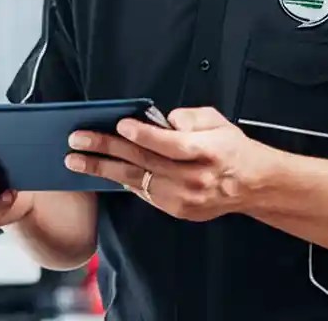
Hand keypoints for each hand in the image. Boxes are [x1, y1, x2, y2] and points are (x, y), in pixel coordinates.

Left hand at [63, 107, 272, 221]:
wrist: (253, 185)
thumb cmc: (231, 148)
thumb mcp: (216, 121)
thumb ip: (187, 117)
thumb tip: (159, 121)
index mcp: (206, 151)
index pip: (169, 144)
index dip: (143, 135)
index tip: (120, 125)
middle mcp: (193, 177)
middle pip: (143, 162)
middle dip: (106, 149)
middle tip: (77, 140)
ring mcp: (184, 198)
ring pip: (135, 180)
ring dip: (102, 169)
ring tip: (74, 160)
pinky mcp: (177, 210)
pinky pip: (143, 193)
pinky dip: (122, 181)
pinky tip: (102, 172)